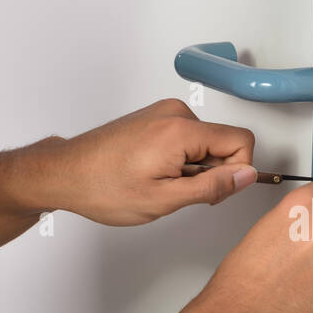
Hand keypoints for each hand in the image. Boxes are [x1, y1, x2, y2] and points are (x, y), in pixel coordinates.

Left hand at [35, 98, 257, 225]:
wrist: (66, 173)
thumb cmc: (103, 187)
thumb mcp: (164, 199)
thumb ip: (212, 187)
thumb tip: (247, 175)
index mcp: (180, 130)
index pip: (241, 141)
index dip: (236, 172)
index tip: (213, 192)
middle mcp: (174, 113)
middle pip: (223, 142)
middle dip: (210, 172)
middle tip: (177, 192)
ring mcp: (163, 113)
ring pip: (204, 143)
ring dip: (192, 168)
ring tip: (158, 183)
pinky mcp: (154, 118)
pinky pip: (186, 138)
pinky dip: (178, 159)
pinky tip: (152, 173)